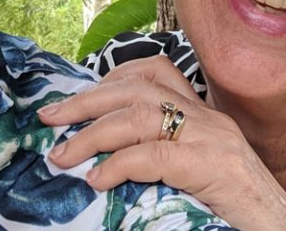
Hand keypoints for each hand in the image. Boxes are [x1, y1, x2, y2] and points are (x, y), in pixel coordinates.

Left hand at [37, 56, 285, 229]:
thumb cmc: (237, 213)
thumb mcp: (196, 177)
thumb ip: (161, 160)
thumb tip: (102, 164)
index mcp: (206, 116)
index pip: (154, 72)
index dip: (109, 81)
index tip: (74, 103)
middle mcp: (209, 119)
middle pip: (137, 88)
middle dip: (86, 101)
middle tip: (49, 119)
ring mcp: (213, 140)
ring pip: (139, 115)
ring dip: (92, 133)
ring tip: (63, 155)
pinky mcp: (211, 168)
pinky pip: (153, 155)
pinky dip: (116, 165)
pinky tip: (97, 180)